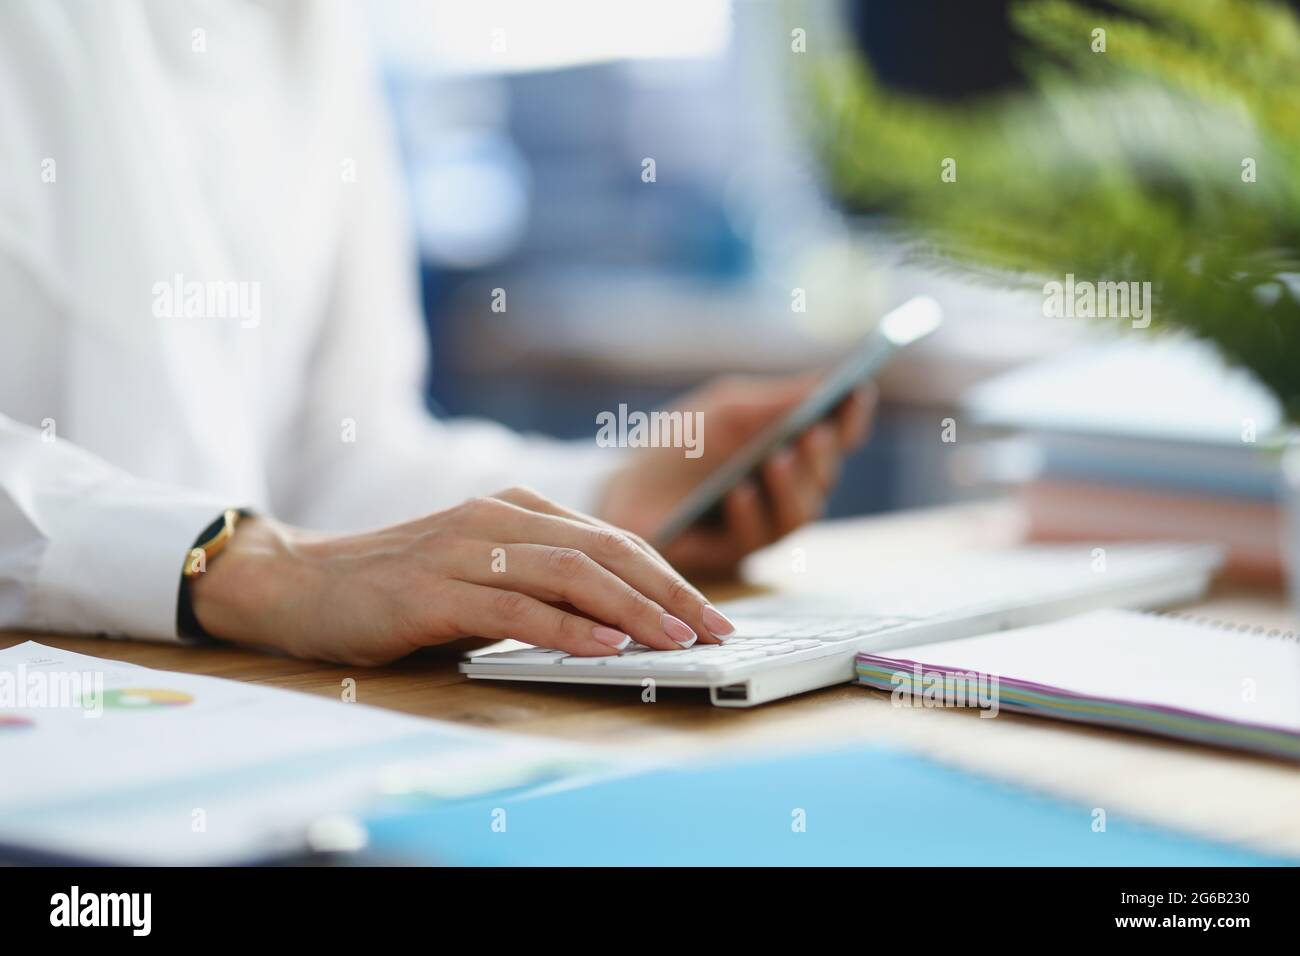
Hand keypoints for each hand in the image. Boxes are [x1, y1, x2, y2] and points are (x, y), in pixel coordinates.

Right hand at [189, 487, 735, 665]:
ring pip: (570, 572)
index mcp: (517, 508)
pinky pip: (514, 606)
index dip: (669, 575)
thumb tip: (620, 619)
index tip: (711, 612)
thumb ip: (542, 582)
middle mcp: (499, 518)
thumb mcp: (483, 571)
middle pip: (605, 550)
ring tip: (676, 639)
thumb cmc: (402, 584)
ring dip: (632, 609)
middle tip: (715, 629)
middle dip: (670, 591)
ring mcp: (465, 548)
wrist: (304, 583)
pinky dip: (566, 628)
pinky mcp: (434, 588)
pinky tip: (605, 647)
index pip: (613, 539)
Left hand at [597, 375, 873, 574]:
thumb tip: (825, 383)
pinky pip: (753, 537)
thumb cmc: (678, 445)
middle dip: (820, 454)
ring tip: (777, 459)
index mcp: (793, 449)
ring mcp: (765, 525)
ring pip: (799, 513)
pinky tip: (738, 492)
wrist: (622, 487)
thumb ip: (771, 401)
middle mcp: (788, 492)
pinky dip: (748, 513)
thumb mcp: (723, 411)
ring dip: (790, 486)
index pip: (837, 436)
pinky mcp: (734, 554)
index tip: (857, 391)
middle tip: (812, 431)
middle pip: (823, 476)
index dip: (851, 417)